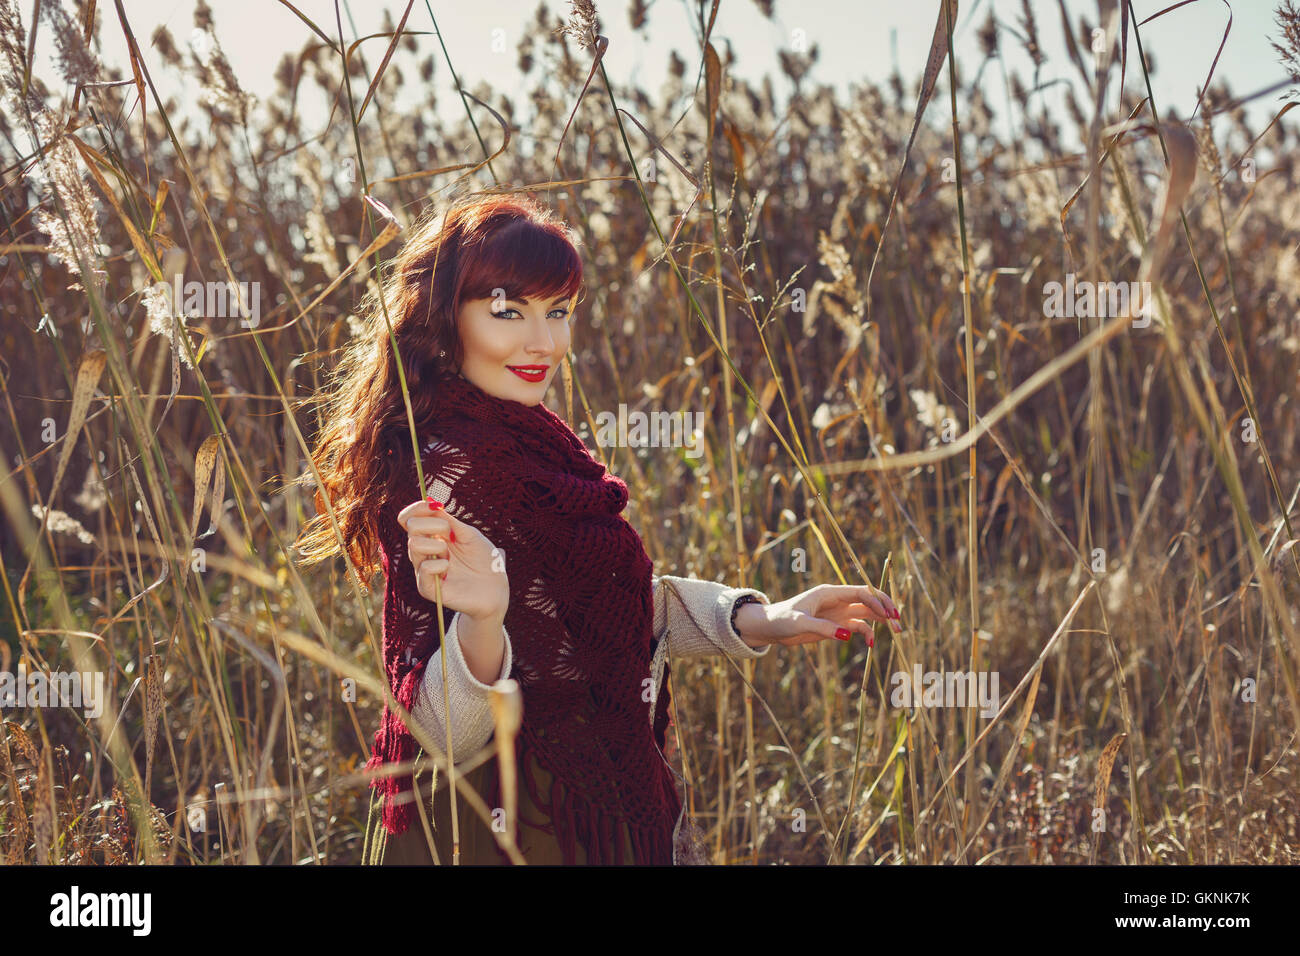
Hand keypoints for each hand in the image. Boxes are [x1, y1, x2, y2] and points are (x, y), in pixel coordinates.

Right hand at [397, 496, 509, 622]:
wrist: (496, 589)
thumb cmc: (485, 561)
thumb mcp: (469, 534)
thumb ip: (449, 521)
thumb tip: (431, 503)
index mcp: (432, 536)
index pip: (408, 519)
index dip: (416, 508)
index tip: (435, 506)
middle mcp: (424, 551)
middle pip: (410, 527)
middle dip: (434, 525)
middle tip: (452, 536)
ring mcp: (424, 569)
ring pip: (413, 545)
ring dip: (437, 545)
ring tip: (451, 557)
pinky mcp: (427, 588)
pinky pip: (423, 568)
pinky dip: (439, 564)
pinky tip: (449, 568)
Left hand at [740, 583, 901, 647]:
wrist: (770, 627)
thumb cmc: (781, 619)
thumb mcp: (799, 623)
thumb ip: (823, 628)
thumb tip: (848, 635)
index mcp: (830, 593)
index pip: (860, 592)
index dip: (876, 601)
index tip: (887, 615)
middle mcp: (838, 600)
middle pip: (868, 601)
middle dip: (885, 610)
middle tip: (898, 623)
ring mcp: (838, 613)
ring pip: (867, 613)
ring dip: (882, 621)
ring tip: (896, 632)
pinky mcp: (836, 625)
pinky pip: (858, 627)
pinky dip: (867, 634)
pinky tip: (871, 645)